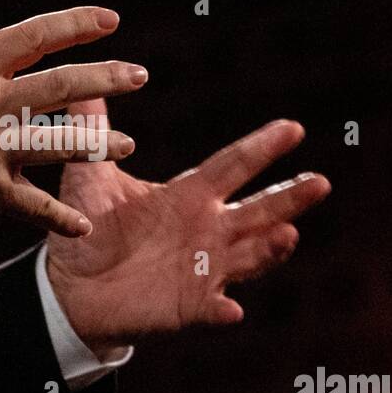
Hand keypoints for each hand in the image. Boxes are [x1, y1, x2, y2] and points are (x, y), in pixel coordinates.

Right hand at [0, 0, 147, 241]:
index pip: (32, 36)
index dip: (75, 24)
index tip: (108, 20)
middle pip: (62, 85)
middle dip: (107, 78)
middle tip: (139, 75)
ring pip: (61, 143)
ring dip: (98, 144)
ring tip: (126, 146)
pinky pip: (35, 207)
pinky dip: (60, 218)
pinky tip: (84, 224)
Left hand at [45, 99, 330, 351]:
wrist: (71, 287)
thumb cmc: (90, 228)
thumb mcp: (90, 177)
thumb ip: (93, 133)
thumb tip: (84, 82)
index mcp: (190, 195)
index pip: (233, 166)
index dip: (262, 147)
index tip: (293, 128)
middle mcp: (208, 230)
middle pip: (257, 210)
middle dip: (289, 198)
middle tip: (320, 182)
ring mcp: (203, 270)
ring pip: (248, 257)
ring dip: (269, 249)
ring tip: (288, 234)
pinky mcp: (188, 307)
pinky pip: (209, 308)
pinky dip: (220, 309)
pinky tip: (231, 309)